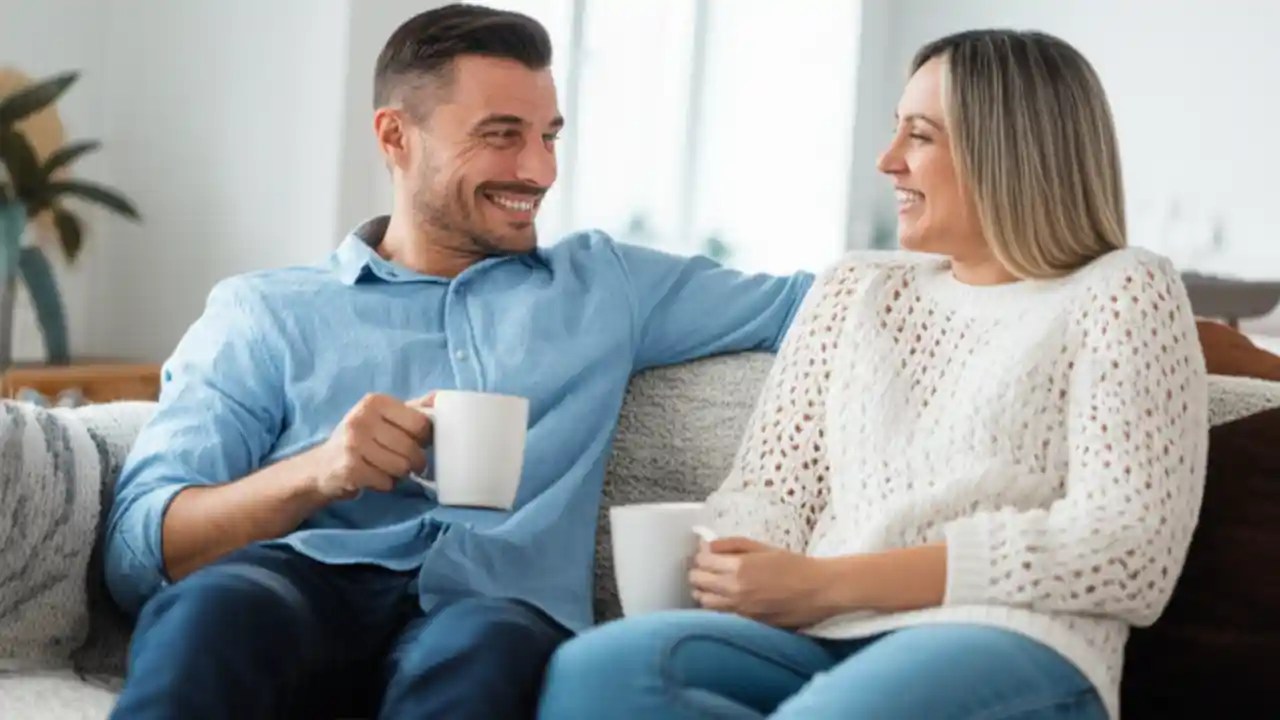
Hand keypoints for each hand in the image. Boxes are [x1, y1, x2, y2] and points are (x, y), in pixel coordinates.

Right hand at [309, 392, 434, 499]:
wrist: (321, 466)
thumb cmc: (359, 439)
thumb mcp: (382, 417)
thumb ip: (411, 409)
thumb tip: (440, 398)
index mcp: (375, 402)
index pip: (420, 422)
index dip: (424, 438)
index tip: (417, 442)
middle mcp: (362, 418)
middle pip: (412, 447)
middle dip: (415, 461)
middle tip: (407, 463)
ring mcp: (354, 443)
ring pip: (402, 467)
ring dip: (400, 474)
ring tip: (387, 468)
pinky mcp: (350, 468)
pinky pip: (386, 481)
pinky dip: (385, 484)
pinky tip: (374, 477)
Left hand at [689, 537, 835, 628]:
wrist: (818, 590)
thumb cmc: (793, 565)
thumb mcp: (763, 547)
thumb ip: (733, 545)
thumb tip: (707, 546)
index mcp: (739, 567)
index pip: (702, 561)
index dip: (701, 556)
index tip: (707, 555)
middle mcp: (734, 590)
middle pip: (697, 582)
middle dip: (699, 573)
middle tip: (708, 569)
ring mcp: (739, 609)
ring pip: (703, 601)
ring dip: (704, 591)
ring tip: (714, 585)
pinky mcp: (746, 623)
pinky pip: (719, 614)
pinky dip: (716, 606)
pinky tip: (725, 599)